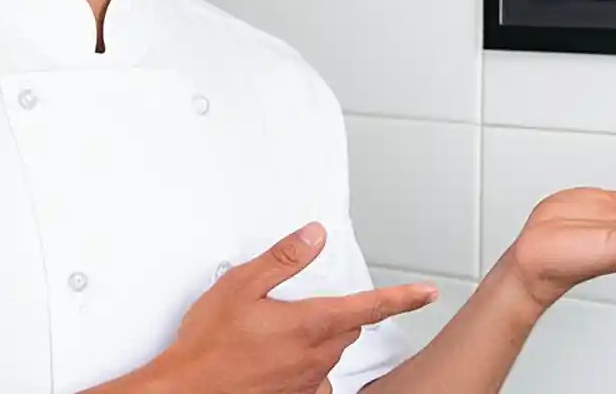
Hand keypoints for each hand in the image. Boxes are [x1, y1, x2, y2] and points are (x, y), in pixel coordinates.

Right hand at [159, 222, 437, 393]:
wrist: (188, 391)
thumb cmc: (209, 346)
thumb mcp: (240, 286)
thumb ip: (282, 259)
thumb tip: (313, 237)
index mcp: (308, 324)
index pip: (370, 306)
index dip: (403, 297)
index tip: (427, 292)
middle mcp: (315, 357)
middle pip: (348, 328)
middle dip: (338, 313)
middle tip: (301, 304)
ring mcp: (306, 383)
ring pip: (331, 354)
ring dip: (318, 340)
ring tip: (278, 334)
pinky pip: (314, 380)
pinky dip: (305, 368)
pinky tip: (278, 362)